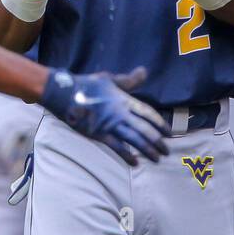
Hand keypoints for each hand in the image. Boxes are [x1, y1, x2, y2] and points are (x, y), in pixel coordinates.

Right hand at [39, 67, 170, 165]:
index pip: (147, 113)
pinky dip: (126, 155)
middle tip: (167, 151)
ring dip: (147, 150)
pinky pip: (116, 147)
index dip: (159, 124)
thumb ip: (128, 80)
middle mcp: (120, 114)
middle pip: (144, 130)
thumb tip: (144, 71)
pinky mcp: (99, 134)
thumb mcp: (110, 79)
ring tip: (157, 159)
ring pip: (133, 140)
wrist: (64, 94)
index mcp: (124, 100)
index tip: (169, 133)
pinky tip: (135, 163)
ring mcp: (110, 125)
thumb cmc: (87, 84)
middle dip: (157, 141)